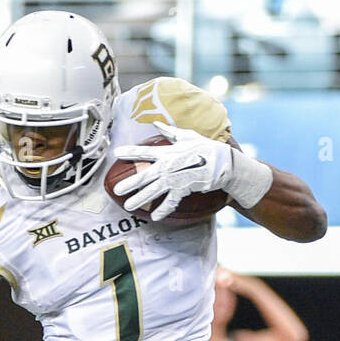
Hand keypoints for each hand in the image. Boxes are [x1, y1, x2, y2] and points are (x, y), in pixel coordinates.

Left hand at [112, 121, 235, 220]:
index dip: (130, 152)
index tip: (116, 153)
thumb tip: (156, 123)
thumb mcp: (188, 136)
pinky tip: (154, 216)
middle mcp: (168, 166)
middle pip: (145, 175)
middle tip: (116, 190)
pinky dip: (163, 209)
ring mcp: (175, 179)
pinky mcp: (184, 189)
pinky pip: (171, 201)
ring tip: (128, 206)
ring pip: (154, 190)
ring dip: (140, 199)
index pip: (144, 152)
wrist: (223, 162)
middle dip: (130, 183)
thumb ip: (170, 133)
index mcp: (168, 152)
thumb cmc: (205, 148)